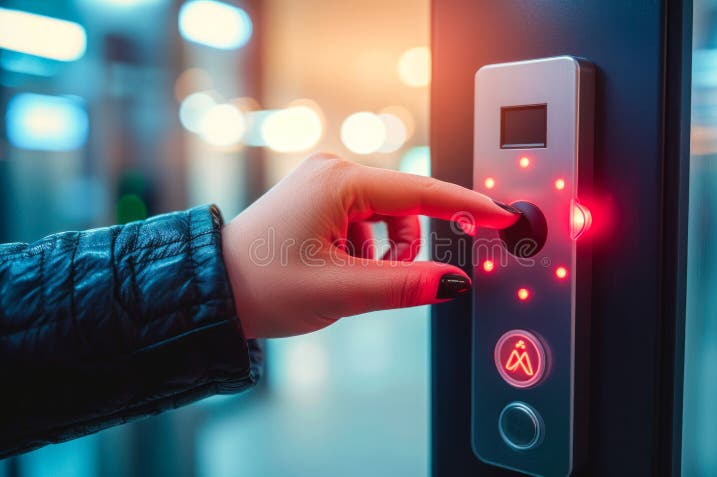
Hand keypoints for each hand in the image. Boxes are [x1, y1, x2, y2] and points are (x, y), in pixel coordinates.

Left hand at [221, 153, 518, 337]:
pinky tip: (337, 268)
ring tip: (349, 277)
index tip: (500, 216)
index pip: (421, 194)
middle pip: (404, 207)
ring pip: (387, 218)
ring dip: (384, 252)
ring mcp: (324, 183)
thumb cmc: (262, 284)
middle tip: (378, 279)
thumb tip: (453, 282)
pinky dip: (367, 249)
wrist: (213, 290)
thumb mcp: (342, 290)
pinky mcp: (319, 199)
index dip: (466, 208)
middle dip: (404, 247)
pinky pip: (366, 221)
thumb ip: (405, 285)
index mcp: (339, 182)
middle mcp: (333, 171)